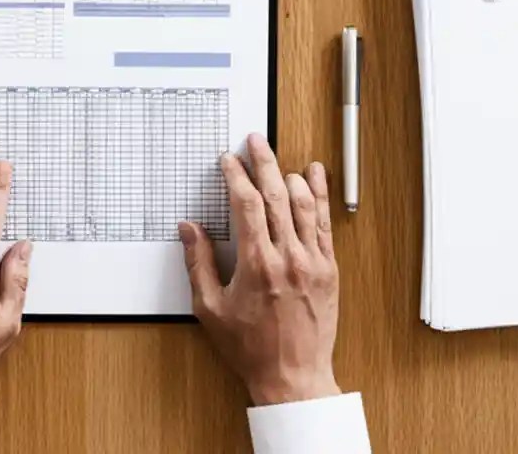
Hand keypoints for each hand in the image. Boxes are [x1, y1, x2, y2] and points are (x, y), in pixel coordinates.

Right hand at [179, 133, 340, 405]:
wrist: (293, 376)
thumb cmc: (250, 348)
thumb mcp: (210, 308)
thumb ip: (198, 263)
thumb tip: (189, 229)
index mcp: (256, 263)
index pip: (245, 204)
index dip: (235, 176)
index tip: (227, 161)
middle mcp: (287, 256)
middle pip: (275, 195)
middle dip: (262, 162)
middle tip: (254, 141)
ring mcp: (312, 261)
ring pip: (303, 204)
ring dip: (289, 175)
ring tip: (277, 157)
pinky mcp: (329, 269)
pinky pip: (325, 223)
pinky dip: (320, 195)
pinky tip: (314, 176)